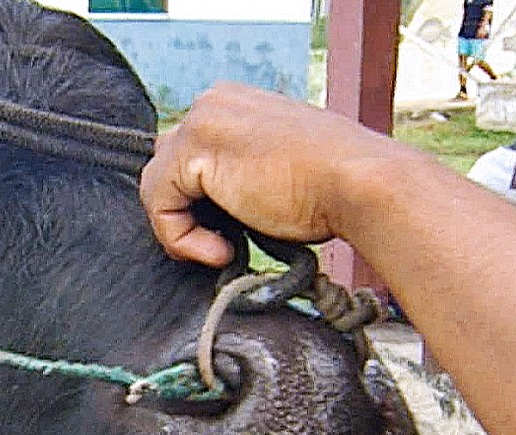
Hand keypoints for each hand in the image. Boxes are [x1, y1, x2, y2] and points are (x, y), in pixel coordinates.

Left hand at [138, 82, 410, 266]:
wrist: (360, 185)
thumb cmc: (330, 189)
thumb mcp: (272, 170)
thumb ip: (232, 174)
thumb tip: (199, 208)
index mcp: (230, 102)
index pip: (184, 155)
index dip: (196, 202)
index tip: (227, 233)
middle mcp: (211, 102)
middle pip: (165, 168)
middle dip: (185, 212)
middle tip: (223, 244)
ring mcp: (201, 121)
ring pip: (156, 187)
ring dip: (183, 230)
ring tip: (226, 251)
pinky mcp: (195, 149)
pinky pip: (159, 203)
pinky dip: (181, 237)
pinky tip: (223, 251)